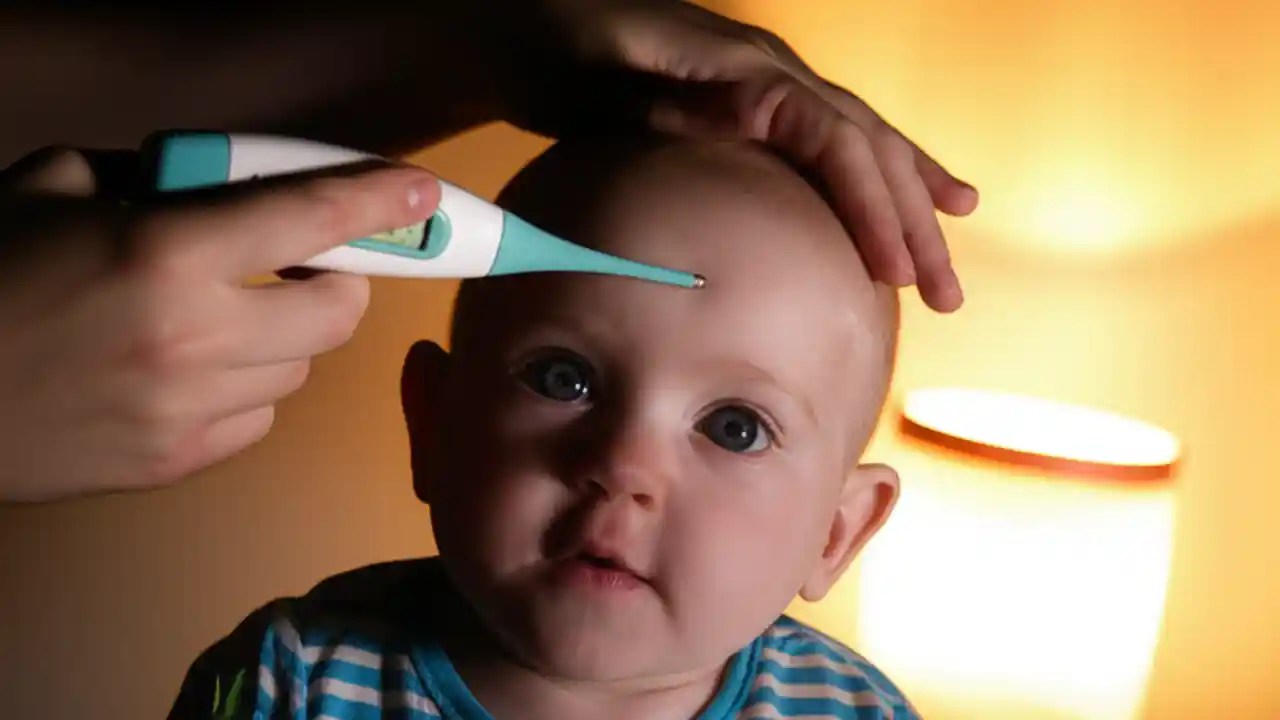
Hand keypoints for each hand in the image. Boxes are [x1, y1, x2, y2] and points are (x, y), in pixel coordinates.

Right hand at [0, 147, 437, 501]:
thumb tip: (231, 181)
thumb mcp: (54, 186)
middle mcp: (194, 338)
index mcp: (164, 253)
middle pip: (337, 316)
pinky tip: (199, 372)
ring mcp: (189, 411)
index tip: (420, 194)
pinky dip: (249, 389)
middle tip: (307, 267)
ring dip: (287, 339)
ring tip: (231, 319)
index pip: (310, 218)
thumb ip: (156, 179)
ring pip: (302, 373)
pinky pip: (259, 419)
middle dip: (339, 282)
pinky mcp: (176, 462)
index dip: (378, 201)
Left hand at [503, 0, 977, 311]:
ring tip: (947, 261)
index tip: (893, 272)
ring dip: (909, 205)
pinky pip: (831, 143)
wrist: (532, 20)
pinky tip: (913, 200)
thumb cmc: (553, 52)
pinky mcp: (754, 102)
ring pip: (862, 145)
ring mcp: (768, 83)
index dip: (871, 205)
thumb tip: (749, 115)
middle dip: (910, 220)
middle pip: (866, 146)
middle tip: (944, 294)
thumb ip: (668, 101)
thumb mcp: (597, 81)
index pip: (834, 139)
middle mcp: (772, 71)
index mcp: (745, 69)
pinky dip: (875, 176)